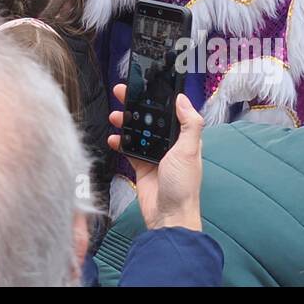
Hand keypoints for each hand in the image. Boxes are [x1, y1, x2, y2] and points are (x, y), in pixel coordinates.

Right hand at [108, 87, 204, 231]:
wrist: (169, 217)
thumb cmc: (183, 187)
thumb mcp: (188, 152)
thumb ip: (189, 125)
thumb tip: (183, 100)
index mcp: (183, 139)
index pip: (169, 112)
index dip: (156, 99)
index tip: (144, 86)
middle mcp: (168, 146)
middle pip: (149, 120)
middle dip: (135, 106)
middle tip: (121, 94)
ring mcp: (154, 156)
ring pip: (136, 133)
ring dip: (125, 123)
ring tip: (115, 117)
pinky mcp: (141, 167)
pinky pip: (128, 150)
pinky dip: (119, 143)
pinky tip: (114, 139)